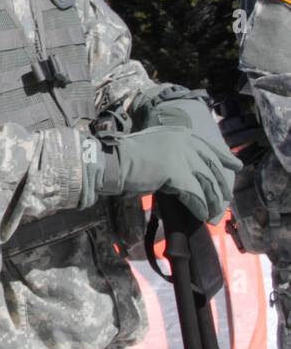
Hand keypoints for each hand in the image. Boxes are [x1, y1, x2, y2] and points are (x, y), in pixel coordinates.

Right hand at [95, 125, 240, 222]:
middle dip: (220, 185)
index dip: (224, 158)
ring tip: (214, 214)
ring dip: (212, 201)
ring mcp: (181, 156)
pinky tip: (202, 215)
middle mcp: (184, 141)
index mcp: (180, 133)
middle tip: (226, 199)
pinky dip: (200, 207)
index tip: (236, 166)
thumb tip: (190, 170)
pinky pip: (195, 194)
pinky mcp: (177, 173)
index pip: (209, 146)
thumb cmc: (128, 157)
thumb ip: (174, 152)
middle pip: (211, 166)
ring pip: (206, 182)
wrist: (112, 162)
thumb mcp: (156, 146)